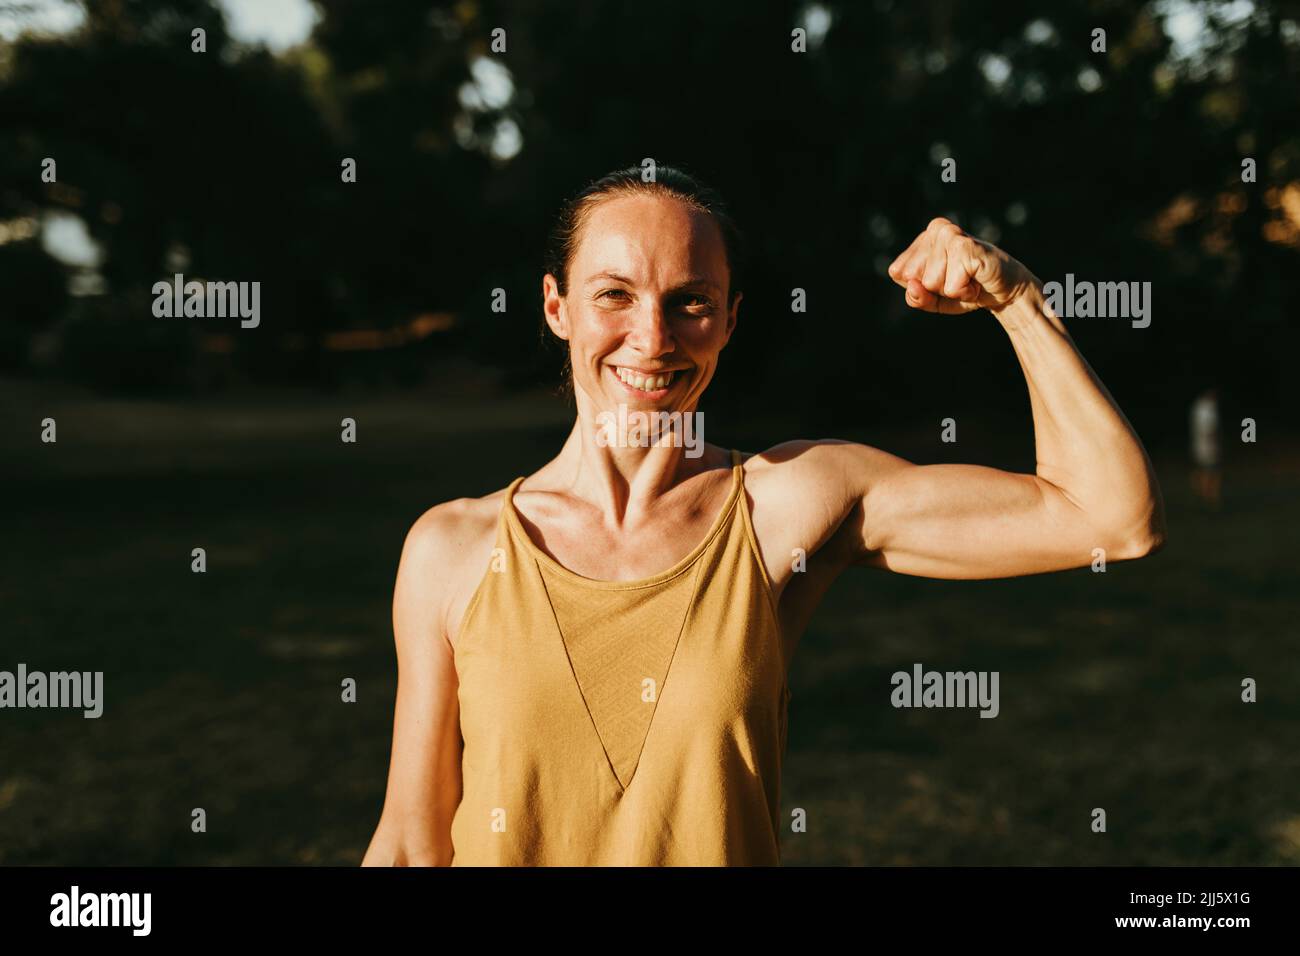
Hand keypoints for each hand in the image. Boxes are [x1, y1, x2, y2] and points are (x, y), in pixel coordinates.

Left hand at [887, 217, 1034, 314]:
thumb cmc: (966, 290)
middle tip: (958, 279)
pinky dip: (964, 292)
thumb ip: (915, 297)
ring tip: (969, 278)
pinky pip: (950, 286)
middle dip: (935, 289)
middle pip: (912, 277)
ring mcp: (949, 234)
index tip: (944, 279)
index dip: (920, 286)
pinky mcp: (964, 246)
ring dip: (952, 290)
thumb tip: (913, 285)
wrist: (1004, 291)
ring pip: (930, 282)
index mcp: (923, 238)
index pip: (898, 272)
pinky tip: (976, 279)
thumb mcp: (933, 300)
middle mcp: (935, 230)